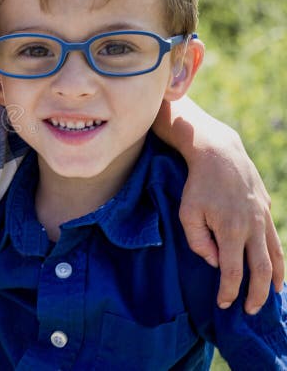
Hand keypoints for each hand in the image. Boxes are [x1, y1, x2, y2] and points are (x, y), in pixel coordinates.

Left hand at [179, 129, 283, 314]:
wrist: (219, 153)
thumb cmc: (197, 184)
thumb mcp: (187, 213)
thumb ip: (198, 242)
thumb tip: (215, 262)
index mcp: (230, 230)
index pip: (232, 271)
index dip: (229, 291)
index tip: (224, 304)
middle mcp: (252, 228)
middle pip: (262, 271)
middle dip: (257, 295)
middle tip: (251, 311)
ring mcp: (263, 218)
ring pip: (276, 257)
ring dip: (275, 280)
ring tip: (272, 296)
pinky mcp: (267, 210)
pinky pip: (276, 241)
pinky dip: (278, 259)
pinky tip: (274, 268)